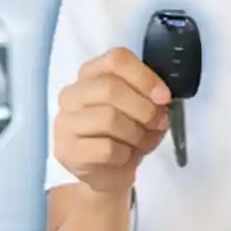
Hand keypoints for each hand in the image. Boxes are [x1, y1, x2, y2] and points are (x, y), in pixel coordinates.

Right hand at [54, 47, 172, 193]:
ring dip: (137, 134)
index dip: (144, 77)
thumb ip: (147, 96)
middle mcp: (72, 94)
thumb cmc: (123, 133)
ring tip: (146, 143)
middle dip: (144, 108)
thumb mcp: (137, 107)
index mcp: (91, 74)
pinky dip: (126, 155)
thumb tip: (161, 98)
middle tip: (160, 123)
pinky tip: (128, 158)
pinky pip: (106, 149)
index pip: (116, 59)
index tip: (164, 97)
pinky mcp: (68, 152)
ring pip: (108, 118)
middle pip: (110, 88)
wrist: (106, 171)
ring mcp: (66, 123)